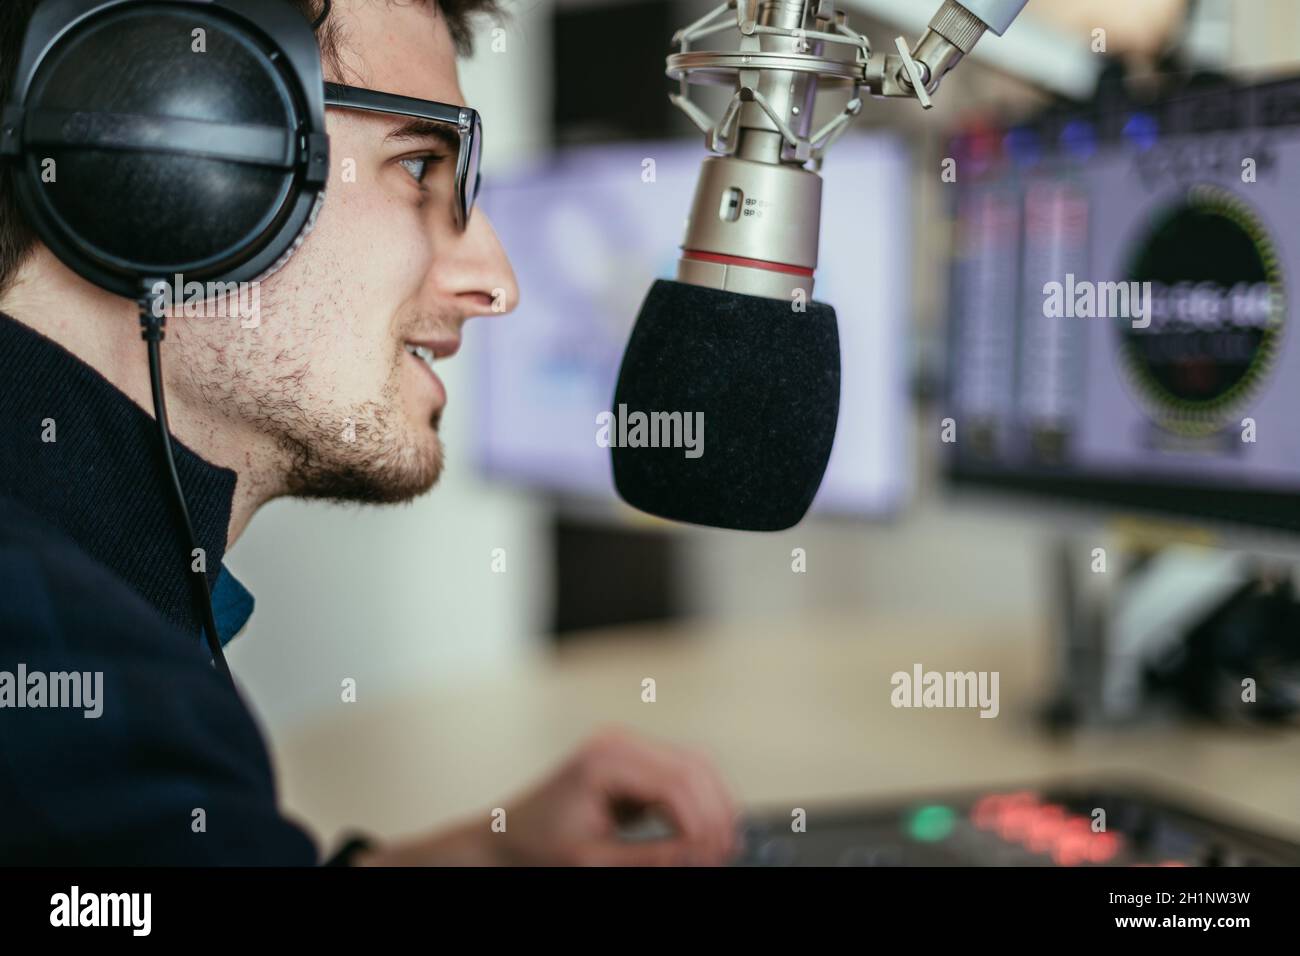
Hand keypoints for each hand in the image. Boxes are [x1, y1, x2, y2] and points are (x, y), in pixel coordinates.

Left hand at [357, 726, 739, 865]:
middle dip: (715, 811)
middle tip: (728, 853)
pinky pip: (680, 773)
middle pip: (692, 767)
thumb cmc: (539, 849)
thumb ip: (651, 858)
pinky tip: (705, 833)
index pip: (673, 785)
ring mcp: (625, 746)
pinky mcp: (632, 760)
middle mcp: (618, 743)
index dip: (702, 823)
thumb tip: (701, 856)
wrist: (506, 837)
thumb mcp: (594, 862)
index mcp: (604, 761)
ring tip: (722, 845)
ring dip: (713, 803)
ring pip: (693, 766)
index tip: (714, 857)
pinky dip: (697, 801)